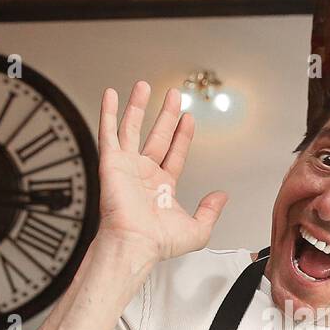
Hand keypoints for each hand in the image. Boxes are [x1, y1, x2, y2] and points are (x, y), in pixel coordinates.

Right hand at [94, 80, 228, 260]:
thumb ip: (210, 211)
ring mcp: (126, 166)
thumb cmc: (158, 243)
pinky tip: (111, 95)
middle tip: (173, 95)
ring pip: (132, 129)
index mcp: (161, 187)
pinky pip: (108, 132)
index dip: (182, 134)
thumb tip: (221, 196)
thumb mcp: (198, 230)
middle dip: (165, 115)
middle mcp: (143, 174)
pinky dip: (109, 112)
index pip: (175, 153)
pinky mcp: (111, 163)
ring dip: (138, 107)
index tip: (188, 117)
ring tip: (144, 85)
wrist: (135, 244)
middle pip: (156, 136)